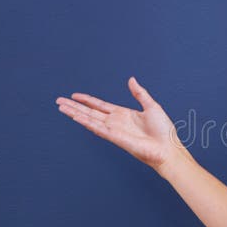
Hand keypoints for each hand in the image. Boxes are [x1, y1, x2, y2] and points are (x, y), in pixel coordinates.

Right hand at [55, 76, 185, 173]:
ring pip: (89, 119)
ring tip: (60, 107)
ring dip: (75, 113)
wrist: (167, 147)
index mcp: (123, 114)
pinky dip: (86, 122)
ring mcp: (114, 130)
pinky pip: (97, 128)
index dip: (87, 100)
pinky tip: (75, 116)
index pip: (100, 106)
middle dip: (74, 107)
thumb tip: (131, 79)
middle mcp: (116, 122)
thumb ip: (139, 93)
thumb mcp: (151, 106)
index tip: (75, 95)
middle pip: (90, 112)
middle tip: (59, 101)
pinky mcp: (115, 137)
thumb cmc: (163, 130)